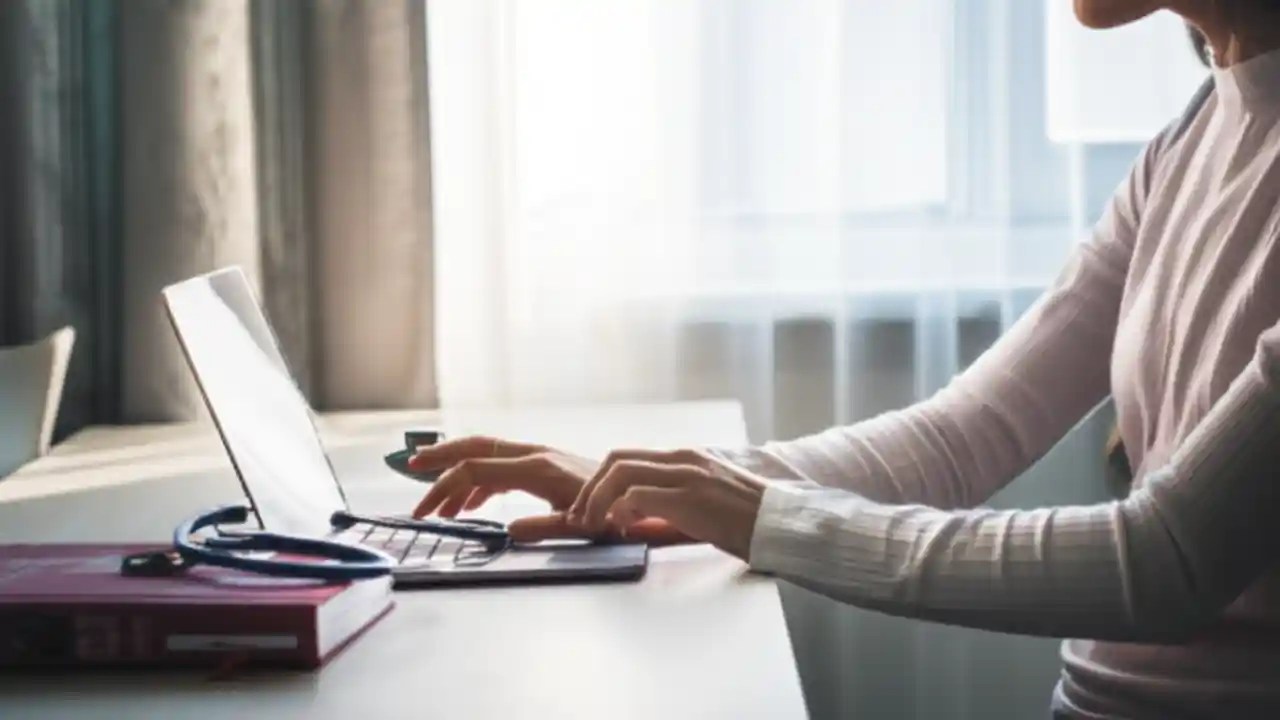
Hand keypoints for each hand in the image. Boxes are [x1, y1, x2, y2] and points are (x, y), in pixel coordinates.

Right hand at [408, 436, 691, 544]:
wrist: (643, 500)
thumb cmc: (615, 515)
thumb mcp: (578, 527)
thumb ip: (541, 527)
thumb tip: (507, 530)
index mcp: (537, 467)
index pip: (475, 470)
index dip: (443, 487)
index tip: (423, 509)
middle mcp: (535, 455)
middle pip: (475, 448)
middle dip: (440, 457)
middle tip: (409, 467)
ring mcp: (540, 458)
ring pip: (487, 458)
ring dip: (459, 476)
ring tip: (437, 503)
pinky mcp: (546, 468)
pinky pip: (502, 468)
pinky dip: (480, 483)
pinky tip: (471, 504)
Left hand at [565, 449, 765, 560]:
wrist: (781, 524)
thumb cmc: (748, 520)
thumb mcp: (707, 499)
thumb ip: (675, 497)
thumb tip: (639, 514)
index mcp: (686, 458)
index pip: (629, 457)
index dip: (600, 481)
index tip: (588, 506)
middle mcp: (682, 460)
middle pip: (617, 459)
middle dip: (589, 488)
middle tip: (579, 515)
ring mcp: (685, 476)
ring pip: (620, 473)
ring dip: (597, 500)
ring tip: (592, 524)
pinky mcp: (688, 498)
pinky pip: (637, 495)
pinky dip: (621, 511)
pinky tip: (624, 529)